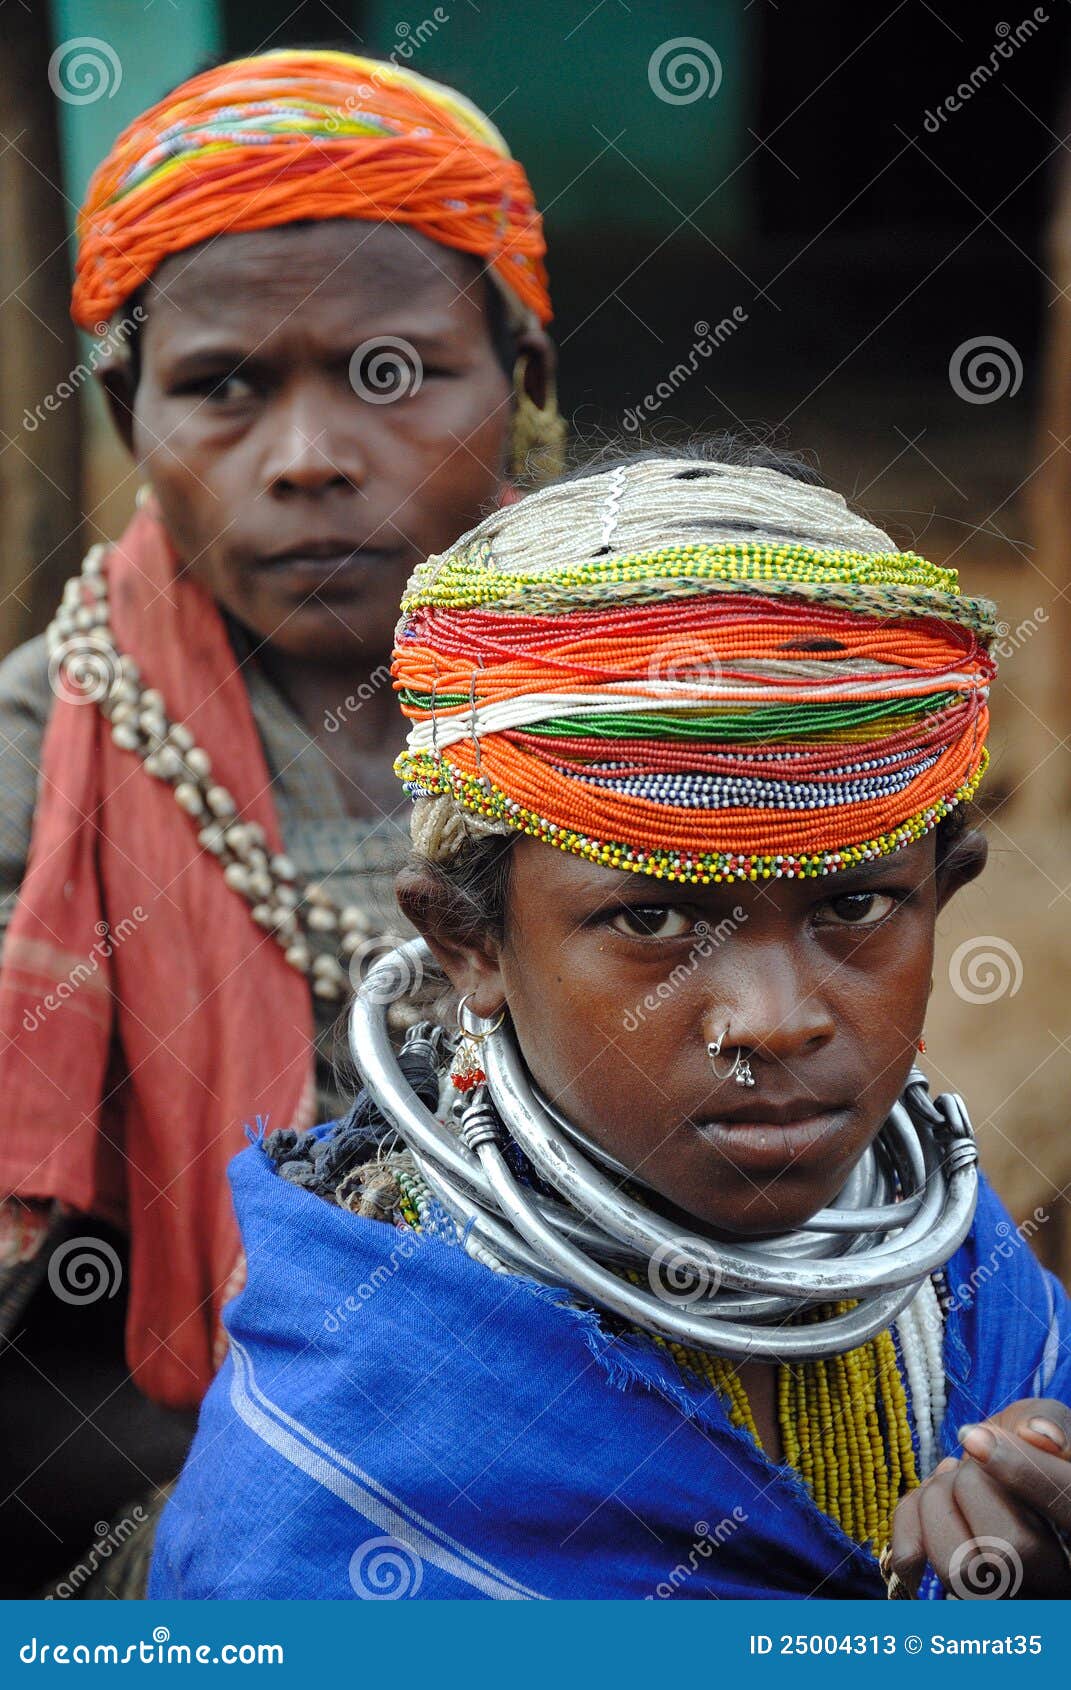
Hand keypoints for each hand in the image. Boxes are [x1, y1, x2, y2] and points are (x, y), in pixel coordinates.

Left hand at [888, 1397, 1070, 1597]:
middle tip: (970, 1463)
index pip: (1066, 1503)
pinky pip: (914, 1567)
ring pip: (957, 1569)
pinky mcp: (956, 1593)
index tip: (975, 1438)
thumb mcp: (1046, 1422)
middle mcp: (1052, 1577)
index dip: (1020, 1469)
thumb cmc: (1028, 1449)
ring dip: (937, 1504)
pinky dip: (908, 1521)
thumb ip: (1048, 1422)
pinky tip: (928, 1502)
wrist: (999, 1479)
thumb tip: (1040, 1436)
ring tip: (950, 1482)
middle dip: (969, 1485)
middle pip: (1007, 1550)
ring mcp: (1004, 1595)